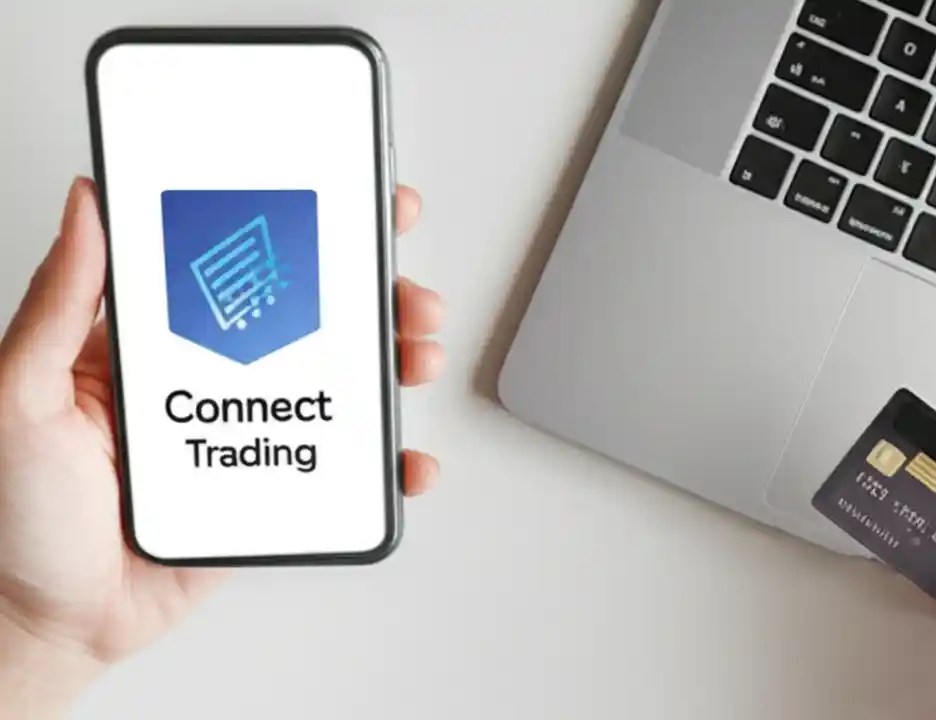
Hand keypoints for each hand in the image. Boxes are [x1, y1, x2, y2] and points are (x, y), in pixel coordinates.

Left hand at [0, 178, 444, 715]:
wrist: (51, 626)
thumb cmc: (17, 519)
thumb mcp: (19, 396)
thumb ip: (57, 303)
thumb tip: (87, 206)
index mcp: (156, 342)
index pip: (240, 264)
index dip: (300, 228)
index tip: (347, 201)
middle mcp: (212, 378)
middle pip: (312, 319)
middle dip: (373, 295)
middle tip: (402, 291)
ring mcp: (248, 434)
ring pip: (340, 386)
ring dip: (393, 363)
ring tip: (413, 358)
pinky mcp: (272, 490)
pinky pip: (343, 471)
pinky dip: (387, 464)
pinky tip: (404, 458)